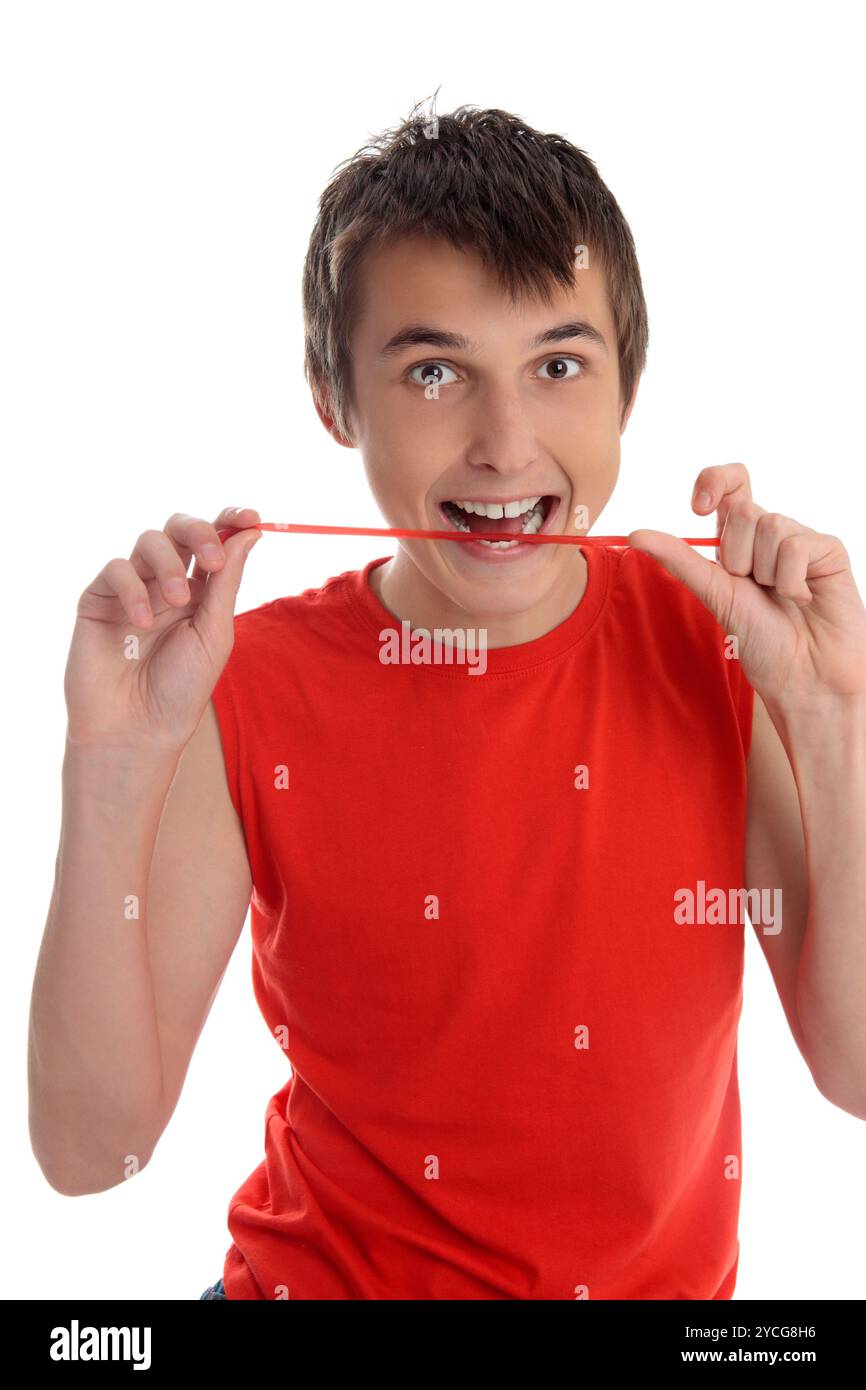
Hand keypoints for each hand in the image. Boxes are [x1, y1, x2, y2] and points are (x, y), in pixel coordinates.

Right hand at [65, 506, 261, 753]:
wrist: (135, 729)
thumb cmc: (180, 689)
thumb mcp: (214, 633)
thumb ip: (227, 581)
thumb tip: (251, 531)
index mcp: (201, 591)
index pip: (215, 541)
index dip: (230, 521)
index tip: (251, 517)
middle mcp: (165, 583)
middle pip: (180, 529)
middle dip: (199, 532)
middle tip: (212, 559)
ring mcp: (132, 588)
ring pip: (149, 541)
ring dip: (168, 565)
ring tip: (177, 603)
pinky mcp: (99, 598)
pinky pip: (116, 569)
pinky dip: (133, 590)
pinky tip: (141, 623)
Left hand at [627, 463, 865, 703]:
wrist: (802, 676)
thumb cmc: (762, 641)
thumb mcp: (714, 594)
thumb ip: (679, 560)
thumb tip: (635, 534)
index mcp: (739, 540)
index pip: (730, 484)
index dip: (714, 481)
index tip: (699, 509)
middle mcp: (770, 534)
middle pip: (742, 511)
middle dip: (737, 558)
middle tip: (754, 590)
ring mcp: (801, 540)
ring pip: (770, 525)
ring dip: (765, 574)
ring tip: (781, 599)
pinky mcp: (829, 551)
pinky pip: (797, 546)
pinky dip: (791, 581)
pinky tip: (802, 600)